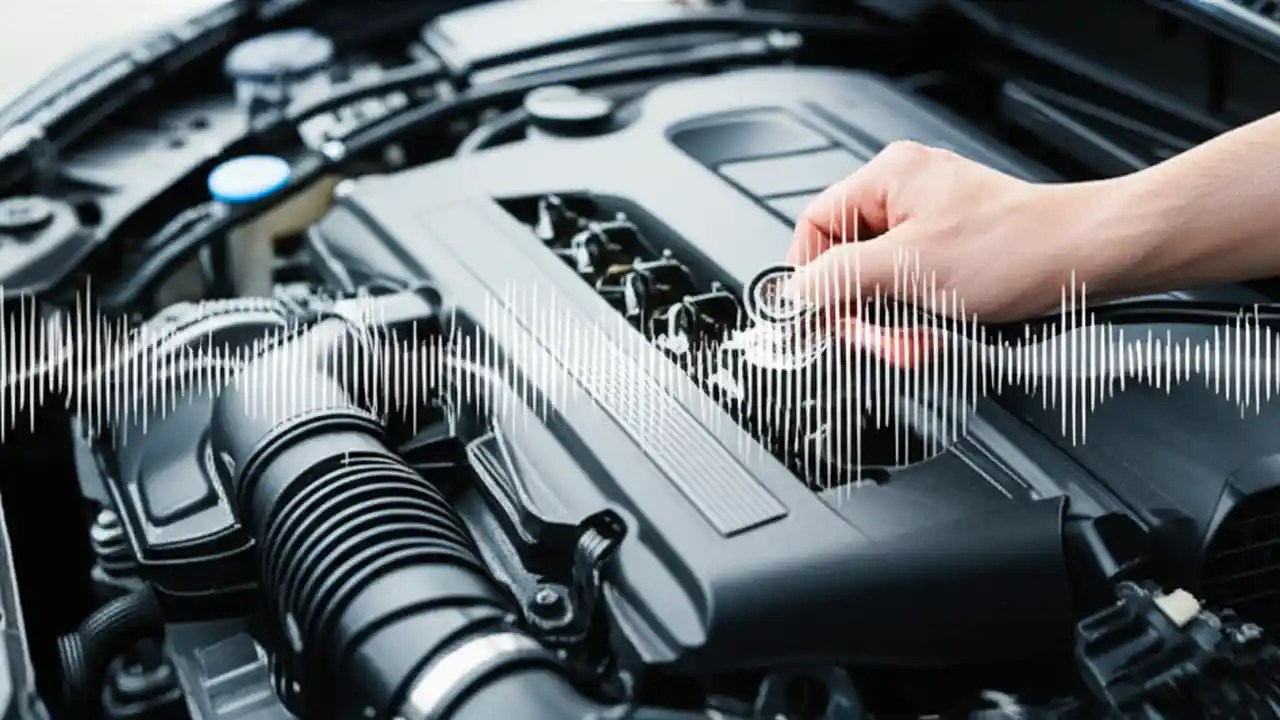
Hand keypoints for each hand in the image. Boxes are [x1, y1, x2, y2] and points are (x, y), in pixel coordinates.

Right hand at [786, 140, 1154, 324]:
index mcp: (887, 176)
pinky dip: (917, 315)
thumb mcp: (906, 269)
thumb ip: (838, 279)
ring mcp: (932, 218)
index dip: (810, 277)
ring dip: (891, 320)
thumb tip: (794, 294)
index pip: (814, 226)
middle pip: (846, 259)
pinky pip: (910, 286)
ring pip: (879, 280)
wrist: (1086, 258)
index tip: (819, 316)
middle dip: (862, 309)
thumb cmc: (1016, 248)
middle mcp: (907, 191)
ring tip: (916, 337)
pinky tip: (935, 329)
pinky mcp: (954, 247)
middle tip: (879, 338)